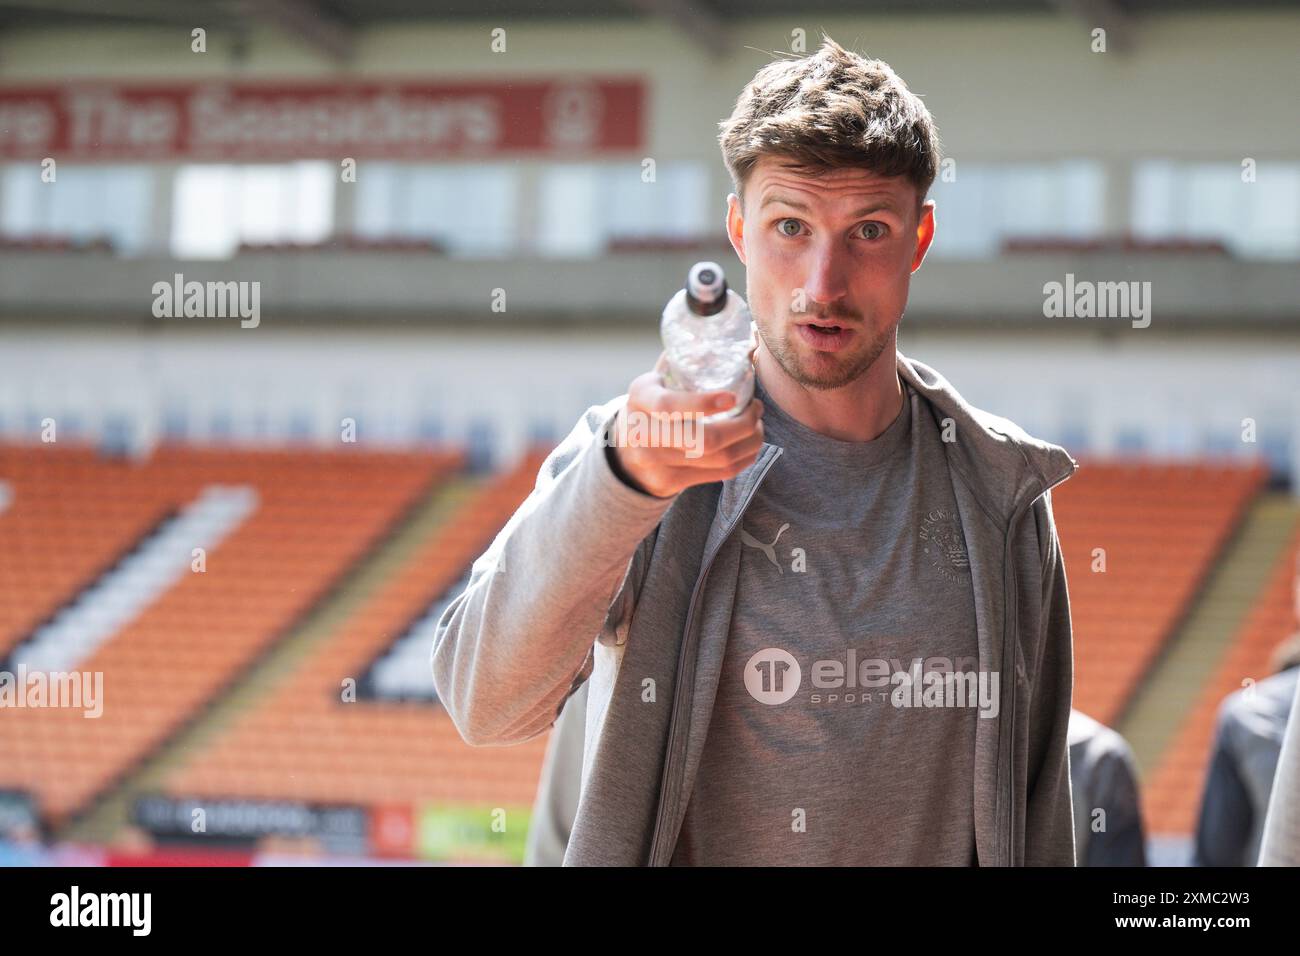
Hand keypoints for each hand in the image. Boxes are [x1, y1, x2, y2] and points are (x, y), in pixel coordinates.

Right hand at [609, 351, 764, 498]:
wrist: (625, 452)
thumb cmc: (653, 405)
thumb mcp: (658, 380)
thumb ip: (690, 359)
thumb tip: (747, 337)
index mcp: (640, 399)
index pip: (669, 406)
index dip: (703, 403)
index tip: (733, 397)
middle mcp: (642, 434)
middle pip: (702, 440)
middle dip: (741, 426)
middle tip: (756, 409)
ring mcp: (656, 463)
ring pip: (718, 459)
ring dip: (749, 442)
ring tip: (758, 426)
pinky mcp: (670, 483)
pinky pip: (720, 474)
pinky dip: (744, 459)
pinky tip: (750, 445)